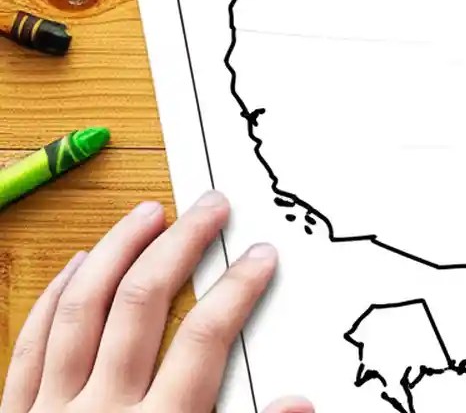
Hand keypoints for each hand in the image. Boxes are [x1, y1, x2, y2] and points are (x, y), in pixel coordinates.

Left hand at [1, 192, 310, 412]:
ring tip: (148, 214)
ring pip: (83, 309)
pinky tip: (78, 265)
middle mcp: (102, 411)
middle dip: (182, 247)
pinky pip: (31, 343)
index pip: (206, 340)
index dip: (238, 290)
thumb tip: (300, 404)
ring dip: (118, 252)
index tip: (261, 256)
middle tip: (210, 207)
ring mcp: (51, 412)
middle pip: (144, 305)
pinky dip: (55, 297)